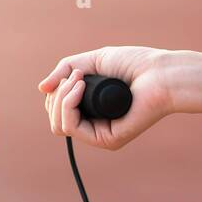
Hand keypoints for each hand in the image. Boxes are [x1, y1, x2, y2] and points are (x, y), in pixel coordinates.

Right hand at [38, 46, 196, 149]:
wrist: (160, 72)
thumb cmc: (133, 64)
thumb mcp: (90, 62)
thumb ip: (65, 72)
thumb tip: (41, 88)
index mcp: (93, 111)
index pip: (57, 112)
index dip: (56, 93)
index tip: (73, 73)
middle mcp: (97, 126)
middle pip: (55, 121)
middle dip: (57, 95)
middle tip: (76, 76)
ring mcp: (102, 135)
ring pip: (59, 125)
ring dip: (61, 98)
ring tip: (79, 80)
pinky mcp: (108, 140)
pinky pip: (72, 127)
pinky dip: (68, 104)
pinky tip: (80, 88)